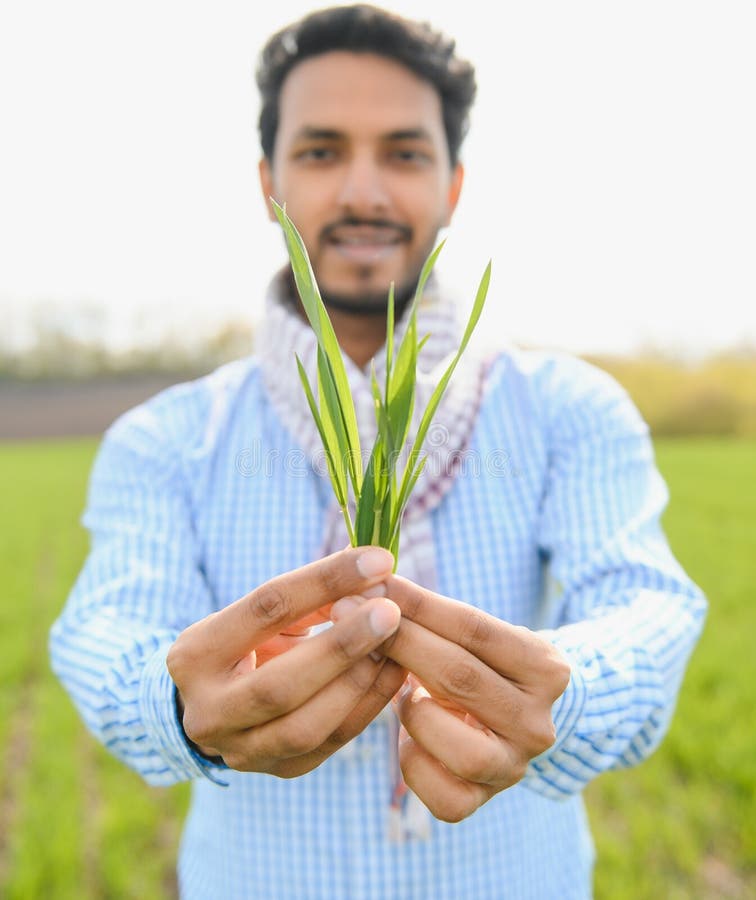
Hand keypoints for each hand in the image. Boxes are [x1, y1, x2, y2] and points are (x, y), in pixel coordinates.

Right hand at [166, 547, 404, 776]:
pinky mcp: (280, 770)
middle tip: (390, 611)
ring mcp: (241, 751)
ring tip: (396, 643)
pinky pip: (333, 742)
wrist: (219, 705)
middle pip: (279, 684)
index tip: (376, 560)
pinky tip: (397, 671)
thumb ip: (312, 597)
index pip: (264, 610)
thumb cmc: (251, 641)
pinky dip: (370, 703)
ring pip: (306, 726)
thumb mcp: (265, 614)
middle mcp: (209, 712)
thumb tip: (374, 575)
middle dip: (342, 646)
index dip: (323, 582)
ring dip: (360, 681)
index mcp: (196, 654)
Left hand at [383, 576, 570, 821]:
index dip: (418, 605)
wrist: (509, 718)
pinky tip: (409, 738)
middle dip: (398, 642)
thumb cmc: (477, 663)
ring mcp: (514, 767)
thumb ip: (431, 616)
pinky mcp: (483, 801)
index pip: (473, 628)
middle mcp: (537, 723)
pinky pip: (444, 797)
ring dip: (415, 714)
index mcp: (545, 668)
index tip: (372, 585)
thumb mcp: (472, 636)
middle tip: (349, 616)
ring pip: (461, 749)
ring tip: (402, 695)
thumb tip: (367, 589)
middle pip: (460, 678)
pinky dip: (414, 763)